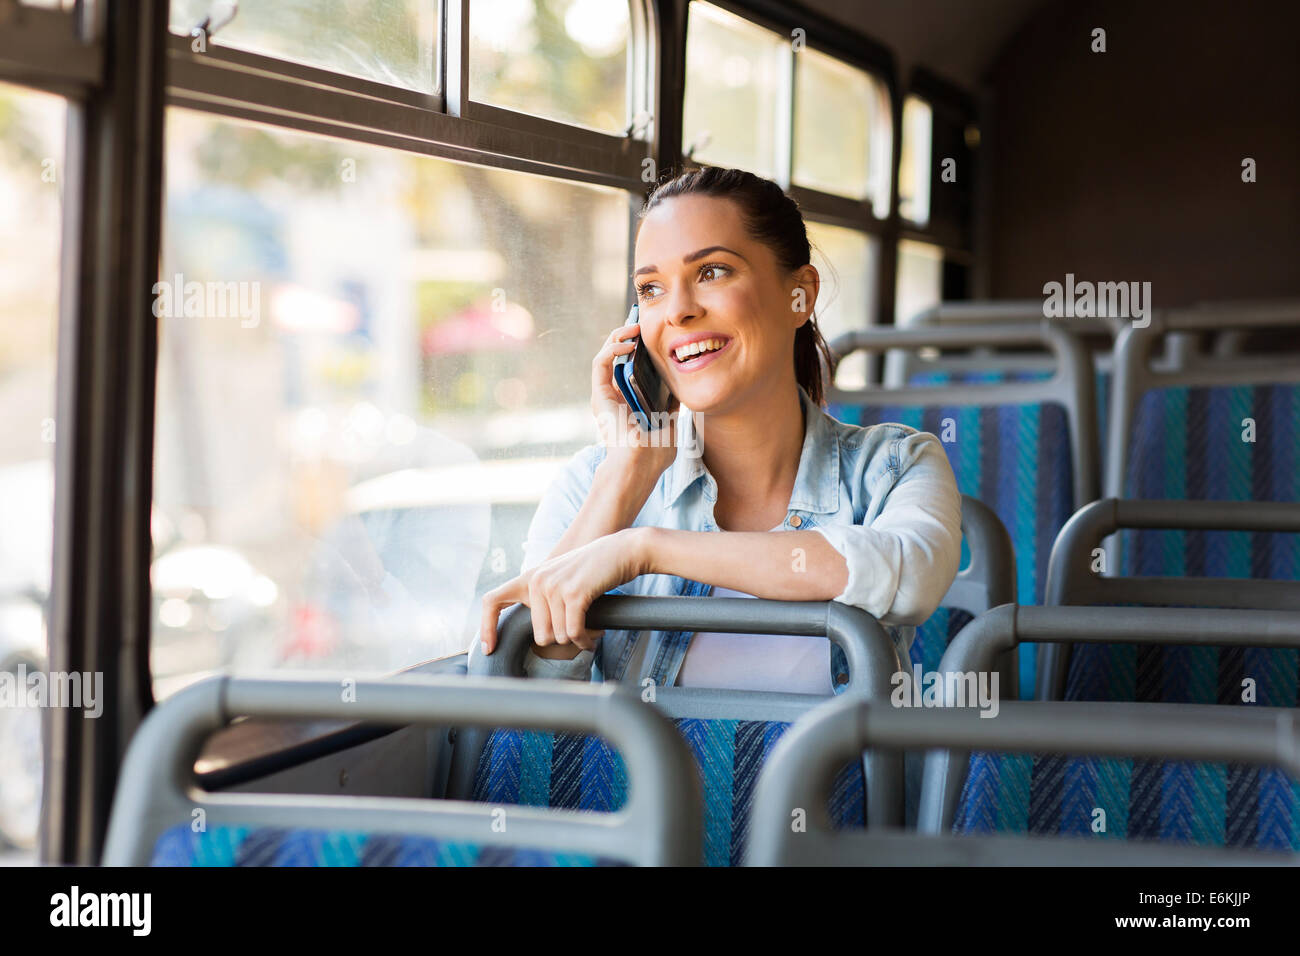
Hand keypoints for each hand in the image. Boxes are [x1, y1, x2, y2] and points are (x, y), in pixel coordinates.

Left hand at [479, 528, 651, 655]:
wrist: (623, 551)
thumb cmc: (596, 570)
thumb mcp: (561, 578)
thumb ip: (544, 596)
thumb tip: (539, 634)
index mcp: (530, 578)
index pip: (492, 601)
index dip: (486, 627)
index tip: (489, 649)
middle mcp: (537, 581)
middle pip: (540, 635)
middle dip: (562, 638)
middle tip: (579, 630)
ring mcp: (554, 587)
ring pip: (559, 636)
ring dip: (578, 638)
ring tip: (590, 627)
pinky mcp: (573, 594)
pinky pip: (574, 633)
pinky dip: (585, 640)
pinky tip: (594, 637)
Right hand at [592, 322, 678, 478]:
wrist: (640, 467)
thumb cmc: (654, 454)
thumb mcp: (670, 424)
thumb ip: (670, 407)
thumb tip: (679, 391)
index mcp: (629, 403)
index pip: (631, 368)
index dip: (639, 350)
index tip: (653, 335)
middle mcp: (614, 397)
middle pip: (616, 358)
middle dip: (627, 337)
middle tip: (641, 323)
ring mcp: (605, 396)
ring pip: (605, 356)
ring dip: (618, 337)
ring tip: (634, 328)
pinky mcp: (598, 395)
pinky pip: (600, 364)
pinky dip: (612, 349)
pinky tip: (627, 343)